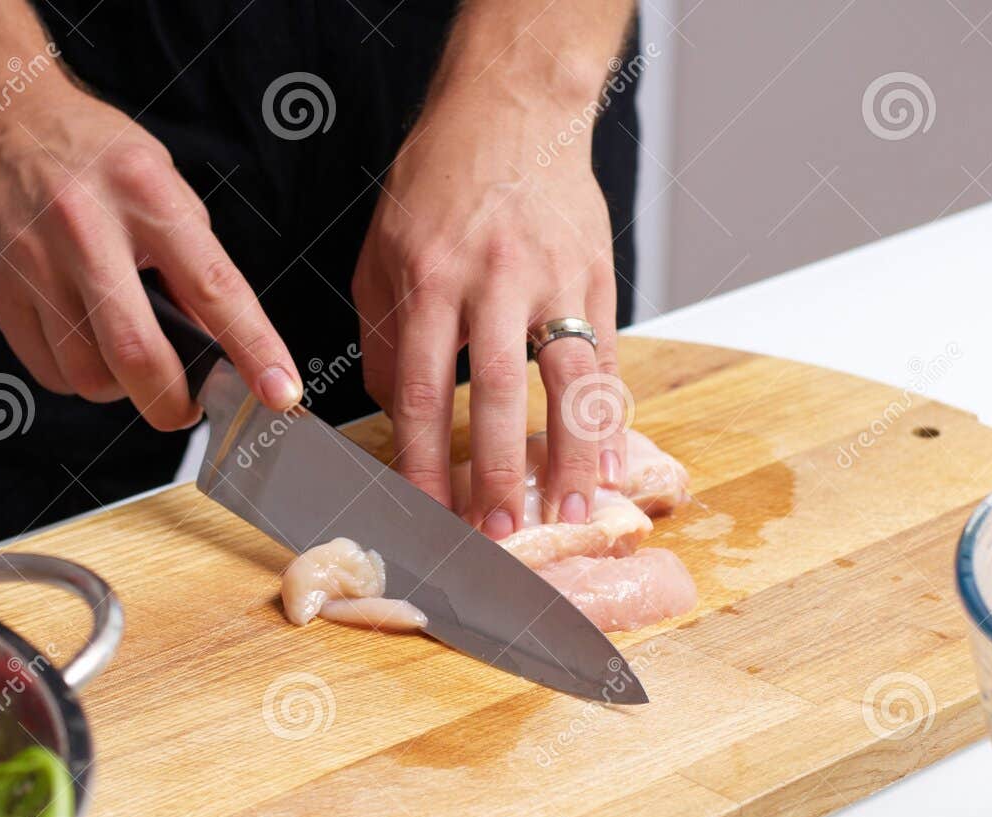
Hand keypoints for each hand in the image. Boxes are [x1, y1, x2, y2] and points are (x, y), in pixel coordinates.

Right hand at [0, 82, 300, 427]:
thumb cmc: (89, 154)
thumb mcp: (160, 184)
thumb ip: (191, 260)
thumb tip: (222, 344)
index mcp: (144, 192)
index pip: (213, 286)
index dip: (254, 348)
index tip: (279, 391)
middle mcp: (85, 226)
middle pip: (137, 352)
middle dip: (173, 404)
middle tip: (185, 409)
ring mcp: (32, 260)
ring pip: (88, 375)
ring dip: (119, 387)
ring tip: (123, 354)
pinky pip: (47, 370)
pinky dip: (75, 375)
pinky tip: (82, 341)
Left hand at [353, 84, 625, 535]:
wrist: (512, 108)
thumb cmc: (440, 182)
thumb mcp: (383, 251)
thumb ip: (382, 333)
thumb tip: (392, 411)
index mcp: (427, 278)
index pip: (417, 388)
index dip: (420, 460)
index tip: (425, 513)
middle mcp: (490, 280)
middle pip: (491, 394)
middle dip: (493, 472)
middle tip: (496, 533)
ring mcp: (551, 277)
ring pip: (564, 379)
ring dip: (568, 455)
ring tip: (569, 511)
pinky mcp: (596, 273)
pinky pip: (605, 353)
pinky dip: (608, 414)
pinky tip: (609, 461)